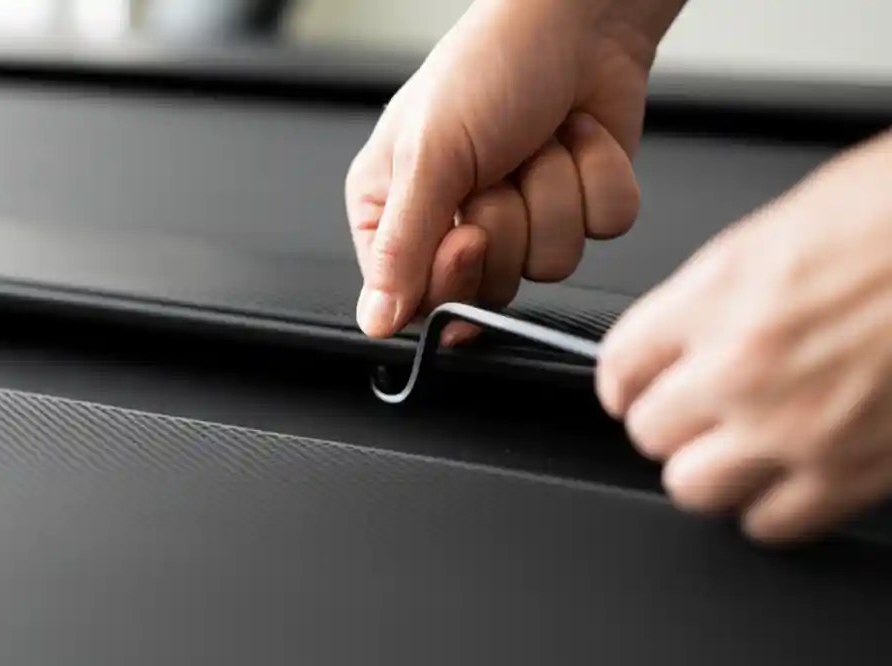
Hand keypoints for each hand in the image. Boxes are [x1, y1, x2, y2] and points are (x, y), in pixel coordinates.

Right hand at [346, 0, 683, 344]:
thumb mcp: (430, 155)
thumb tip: (375, 322)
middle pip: (486, 288)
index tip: (466, 233)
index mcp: (394, 210)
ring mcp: (519, 219)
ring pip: (549, 265)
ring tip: (538, 142)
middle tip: (500, 170)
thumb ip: (400, 249)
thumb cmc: (489, 65)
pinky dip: (598, 179)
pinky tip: (576, 138)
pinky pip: (601, 231)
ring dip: (555, 193)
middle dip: (507, 223)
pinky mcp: (577, 207)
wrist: (576, 19)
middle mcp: (452, 221)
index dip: (450, 278)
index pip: (414, 298)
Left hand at [598, 132, 891, 544]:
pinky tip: (788, 480)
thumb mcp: (791, 226)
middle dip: (668, 421)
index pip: (619, 363)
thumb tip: (694, 325)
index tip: (636, 384)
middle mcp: (742, 365)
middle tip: (694, 411)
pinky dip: (771, 509)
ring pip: (693, 487)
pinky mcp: (852, 473)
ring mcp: (795, 427)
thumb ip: (726, 289)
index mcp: (719, 293)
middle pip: (647, 431)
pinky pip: (772, 524)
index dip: (627, 378)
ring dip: (708, 470)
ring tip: (735, 450)